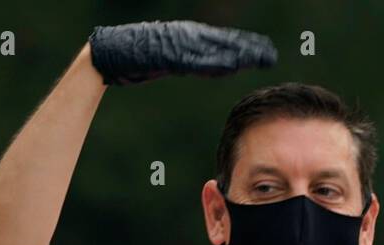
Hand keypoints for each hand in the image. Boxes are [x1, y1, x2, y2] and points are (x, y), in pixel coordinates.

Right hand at [88, 21, 277, 85]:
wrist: (111, 53)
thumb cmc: (140, 57)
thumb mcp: (176, 60)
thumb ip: (200, 62)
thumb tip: (221, 68)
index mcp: (191, 36)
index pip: (225, 41)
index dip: (247, 45)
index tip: (267, 51)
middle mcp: (188, 36)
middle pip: (225, 43)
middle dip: (249, 49)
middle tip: (272, 56)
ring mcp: (179, 44)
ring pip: (214, 50)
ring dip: (237, 55)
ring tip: (257, 60)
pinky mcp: (169, 54)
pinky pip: (195, 60)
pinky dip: (213, 64)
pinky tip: (230, 67)